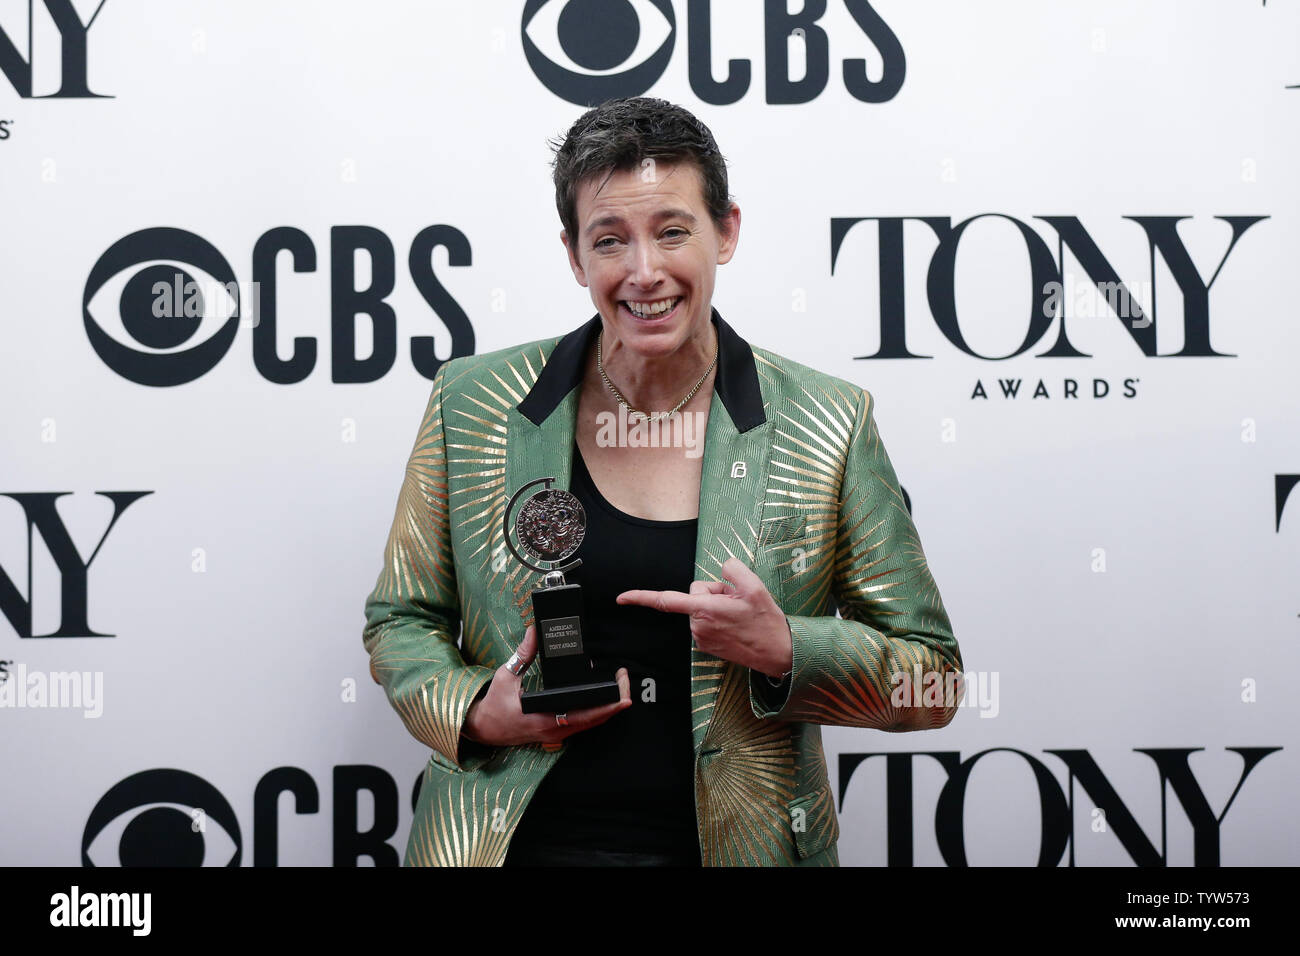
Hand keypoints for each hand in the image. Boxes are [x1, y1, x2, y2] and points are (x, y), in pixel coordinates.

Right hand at [462, 624, 630, 747]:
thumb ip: (523, 653)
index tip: (623, 695)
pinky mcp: (557, 731)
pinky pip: (584, 723)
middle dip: (616, 701)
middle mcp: (555, 729)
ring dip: (609, 706)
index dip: (607, 706)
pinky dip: (597, 711)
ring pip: (592, 723)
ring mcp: (558, 733)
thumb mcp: (505, 676)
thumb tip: (535, 630)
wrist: (484, 729)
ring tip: (618, 683)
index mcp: (544, 719)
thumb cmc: (493, 704)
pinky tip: (603, 696)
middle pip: (596, 720)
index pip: (585, 715)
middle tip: (625, 678)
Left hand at [616, 557, 793, 677]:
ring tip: (739, 615)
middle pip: (694, 594)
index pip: (666, 600)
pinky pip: (705, 621)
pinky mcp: (706, 646)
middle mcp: (698, 625)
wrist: (778, 653)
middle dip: (713, 592)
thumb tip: (719, 570)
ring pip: (700, 608)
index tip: (621, 598)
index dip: (641, 597)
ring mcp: (701, 638)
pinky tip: (735, 625)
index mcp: (705, 609)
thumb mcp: (754, 586)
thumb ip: (731, 569)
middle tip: (737, 602)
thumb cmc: (766, 620)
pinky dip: (718, 618)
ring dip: (717, 606)